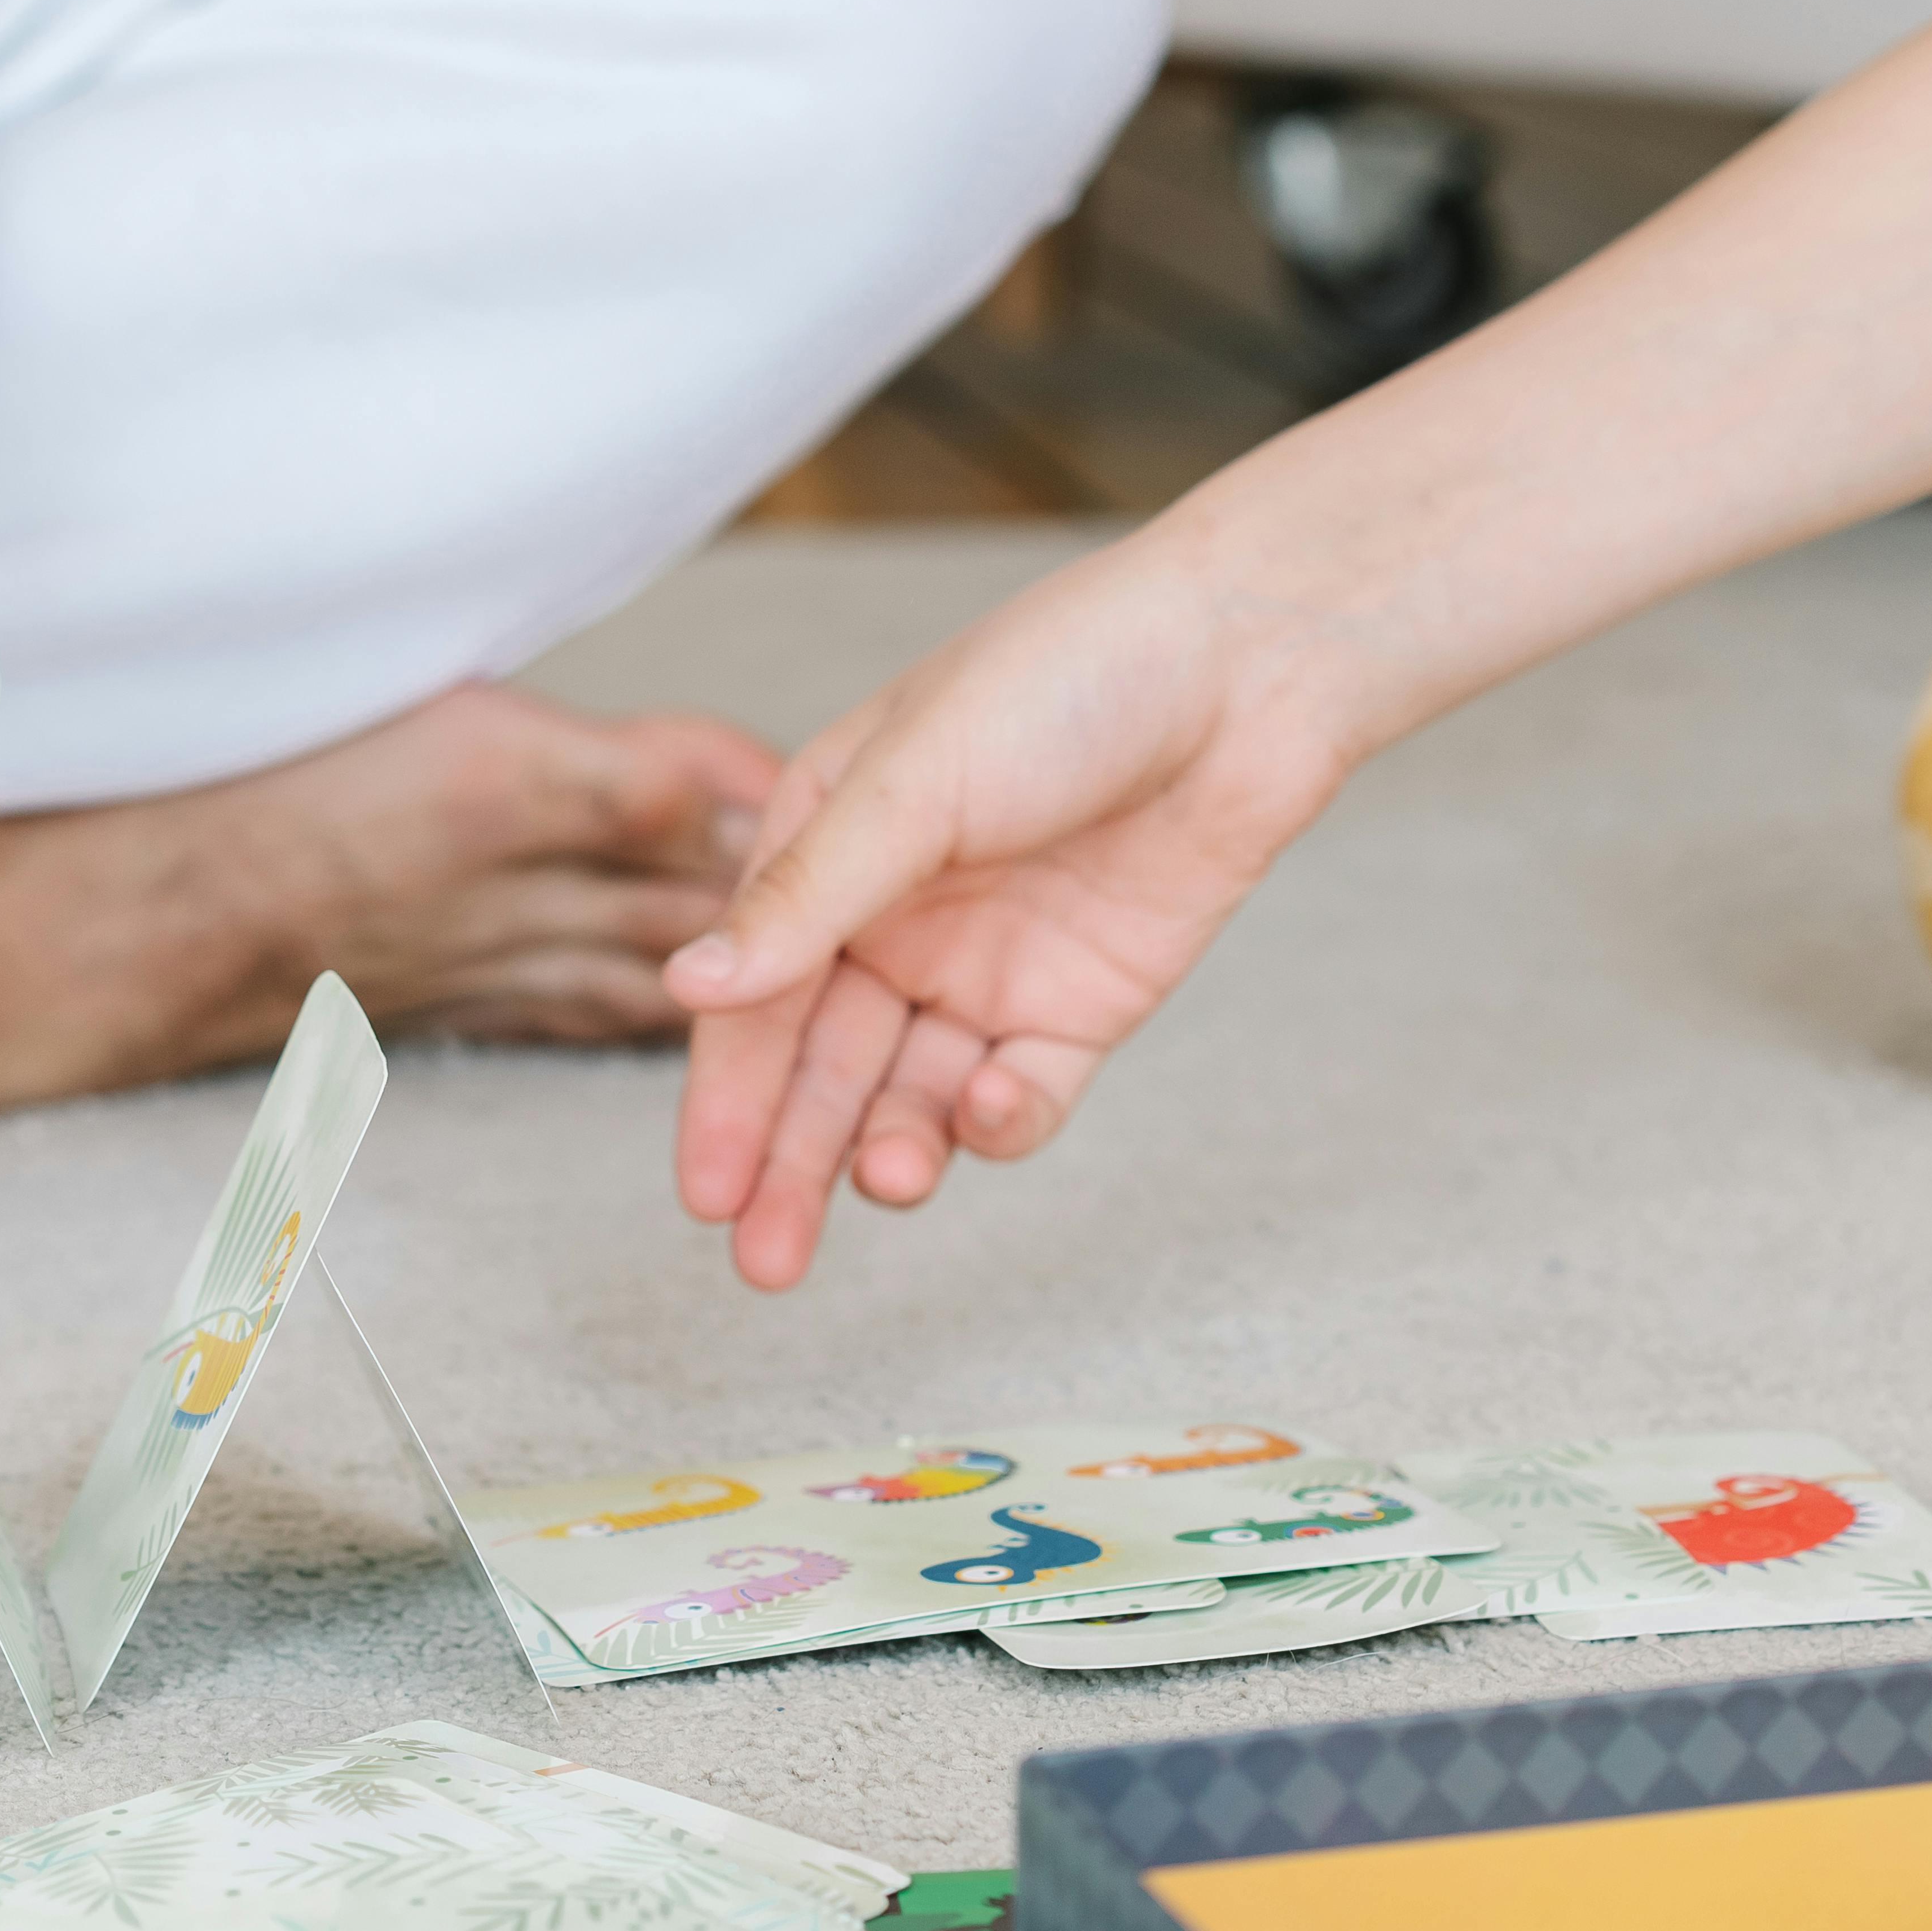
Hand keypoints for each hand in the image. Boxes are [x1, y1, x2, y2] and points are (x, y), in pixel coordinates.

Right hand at [664, 527, 1363, 1286]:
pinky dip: (1002, 1120)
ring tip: (888, 1182)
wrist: (1247, 668)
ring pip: (916, 1097)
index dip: (727, 1100)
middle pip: (826, 1072)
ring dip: (893, 1150)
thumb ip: (806, 897)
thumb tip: (685, 985)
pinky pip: (1024, 1093)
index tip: (705, 1196)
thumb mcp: (912, 783)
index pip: (756, 999)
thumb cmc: (1067, 679)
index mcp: (830, 849)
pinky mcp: (1082, 1004)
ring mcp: (990, 968)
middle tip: (763, 1262)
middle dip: (792, 1165)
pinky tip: (992, 1110)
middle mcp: (899, 920)